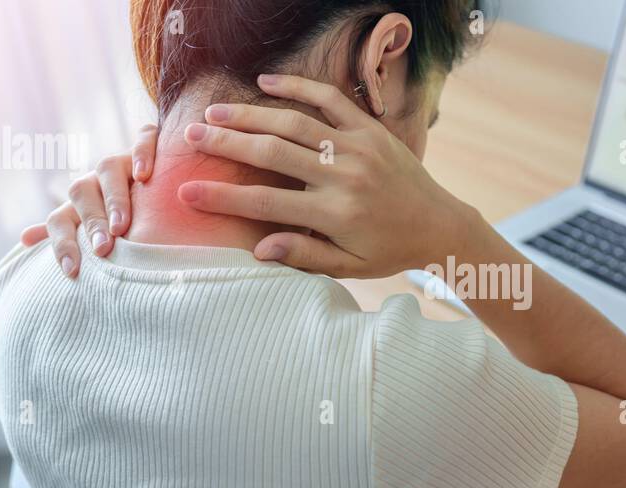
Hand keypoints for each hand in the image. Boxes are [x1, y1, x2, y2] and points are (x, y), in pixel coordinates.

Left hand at [21, 124, 159, 276]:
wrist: (160, 181)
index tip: (72, 271)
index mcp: (81, 204)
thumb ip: (65, 234)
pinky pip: (144, 139)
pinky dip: (142, 153)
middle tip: (102, 249)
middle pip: (81, 193)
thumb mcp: (97, 228)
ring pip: (107, 168)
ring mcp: (123, 162)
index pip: (59, 220)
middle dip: (91, 223)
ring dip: (113, 198)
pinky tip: (145, 175)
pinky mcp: (150, 146)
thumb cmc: (127, 215)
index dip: (62, 243)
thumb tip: (24, 240)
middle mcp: (97, 180)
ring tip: (121, 225)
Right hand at [179, 74, 485, 278]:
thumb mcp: (350, 267)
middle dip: (227, 145)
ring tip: (213, 113)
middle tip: (190, 137)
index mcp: (335, 214)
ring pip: (294, 124)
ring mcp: (357, 148)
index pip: (266, 204)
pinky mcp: (370, 129)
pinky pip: (331, 100)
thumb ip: (305, 257)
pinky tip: (265, 82)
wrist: (439, 224)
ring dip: (250, 115)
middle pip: (272, 154)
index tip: (186, 193)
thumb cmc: (389, 250)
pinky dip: (298, 87)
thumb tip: (259, 251)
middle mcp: (343, 177)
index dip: (223, 199)